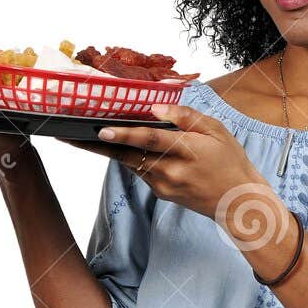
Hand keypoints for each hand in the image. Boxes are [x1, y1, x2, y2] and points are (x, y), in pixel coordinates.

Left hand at [90, 101, 289, 249]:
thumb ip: (186, 117)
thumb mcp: (216, 130)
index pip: (151, 141)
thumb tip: (156, 107)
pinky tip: (110, 145)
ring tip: (80, 137)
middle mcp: (171, 171)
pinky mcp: (159, 192)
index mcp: (188, 151)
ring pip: (129, 163)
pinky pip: (138, 170)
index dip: (126, 134)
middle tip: (70, 136)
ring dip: (105, 151)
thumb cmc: (229, 161)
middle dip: (98, 146)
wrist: (237, 200)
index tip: (102, 129)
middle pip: (129, 155)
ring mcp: (163, 185)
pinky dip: (125, 157)